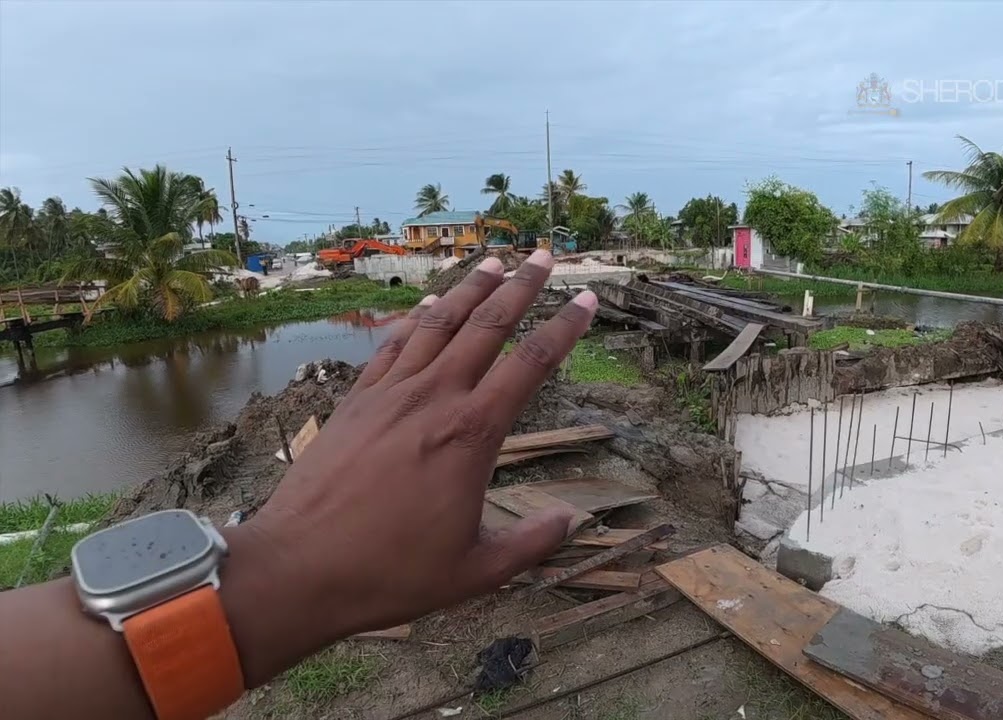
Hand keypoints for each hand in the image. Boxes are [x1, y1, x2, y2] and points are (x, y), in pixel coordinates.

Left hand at [240, 251, 595, 647]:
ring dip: (469, 288)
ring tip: (494, 260)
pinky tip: (427, 306)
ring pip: (438, 324)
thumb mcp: (477, 571)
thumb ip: (531, 544)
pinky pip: (392, 346)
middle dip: (521, 286)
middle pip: (487, 326)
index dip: (564, 329)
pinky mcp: (356, 401)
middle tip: (546, 257)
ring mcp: (390, 394)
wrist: (300, 568)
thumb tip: (570, 522)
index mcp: (472, 434)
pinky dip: (415, 319)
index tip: (586, 301)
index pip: (531, 365)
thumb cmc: (390, 573)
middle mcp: (434, 399)